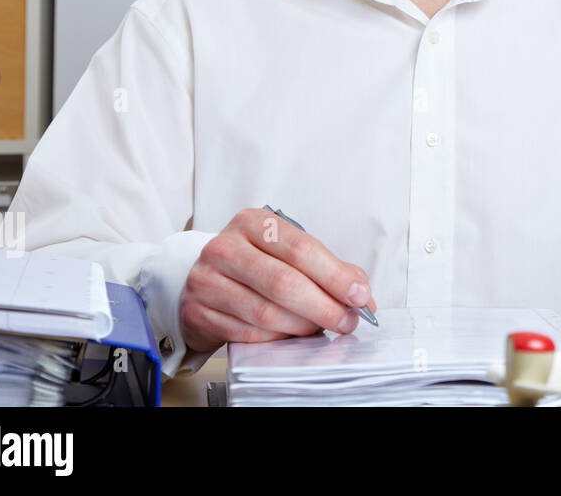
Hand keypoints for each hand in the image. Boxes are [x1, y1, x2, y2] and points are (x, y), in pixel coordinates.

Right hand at [179, 208, 377, 353]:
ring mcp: (206, 280)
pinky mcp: (198, 312)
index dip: (335, 276)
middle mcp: (225, 247)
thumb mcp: (289, 254)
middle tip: (346, 321)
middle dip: (324, 307)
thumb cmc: (256, 265)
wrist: (205, 281)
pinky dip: (276, 337)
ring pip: (266, 313)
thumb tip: (362, 295)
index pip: (301, 249)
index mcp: (253, 222)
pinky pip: (248, 334)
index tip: (360, 296)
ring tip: (319, 327)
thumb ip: (329, 269)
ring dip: (302, 326)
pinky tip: (287, 333)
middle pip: (284, 283)